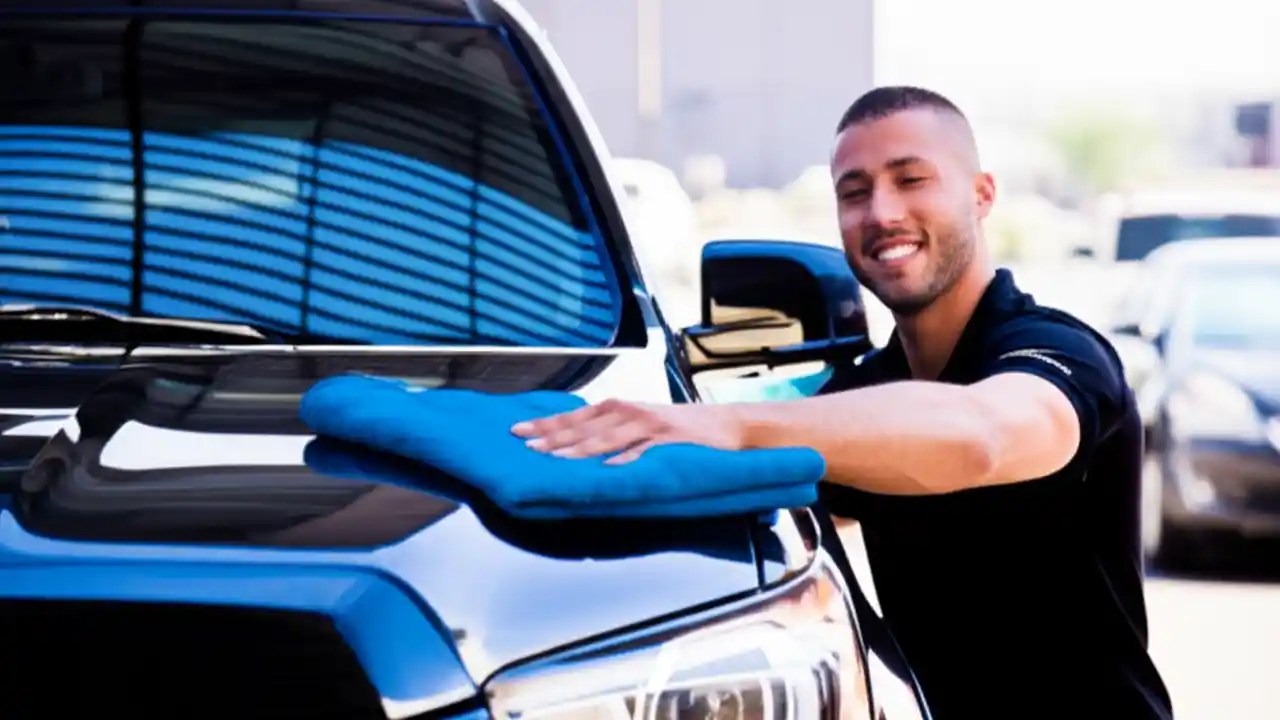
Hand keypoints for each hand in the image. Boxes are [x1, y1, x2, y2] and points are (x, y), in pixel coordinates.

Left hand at [510, 399, 745, 463]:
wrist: (726, 425)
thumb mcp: (641, 422)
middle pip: (585, 426)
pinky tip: (606, 469)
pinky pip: (643, 453)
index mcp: (620, 409)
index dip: (546, 424)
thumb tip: (573, 444)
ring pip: (608, 438)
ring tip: (555, 458)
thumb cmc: (681, 428)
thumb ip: (611, 431)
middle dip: (553, 436)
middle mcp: (631, 413)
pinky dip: (624, 460)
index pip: (575, 416)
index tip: (518, 432)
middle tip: (525, 445)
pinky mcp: (670, 443)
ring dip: (580, 448)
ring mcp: (650, 428)